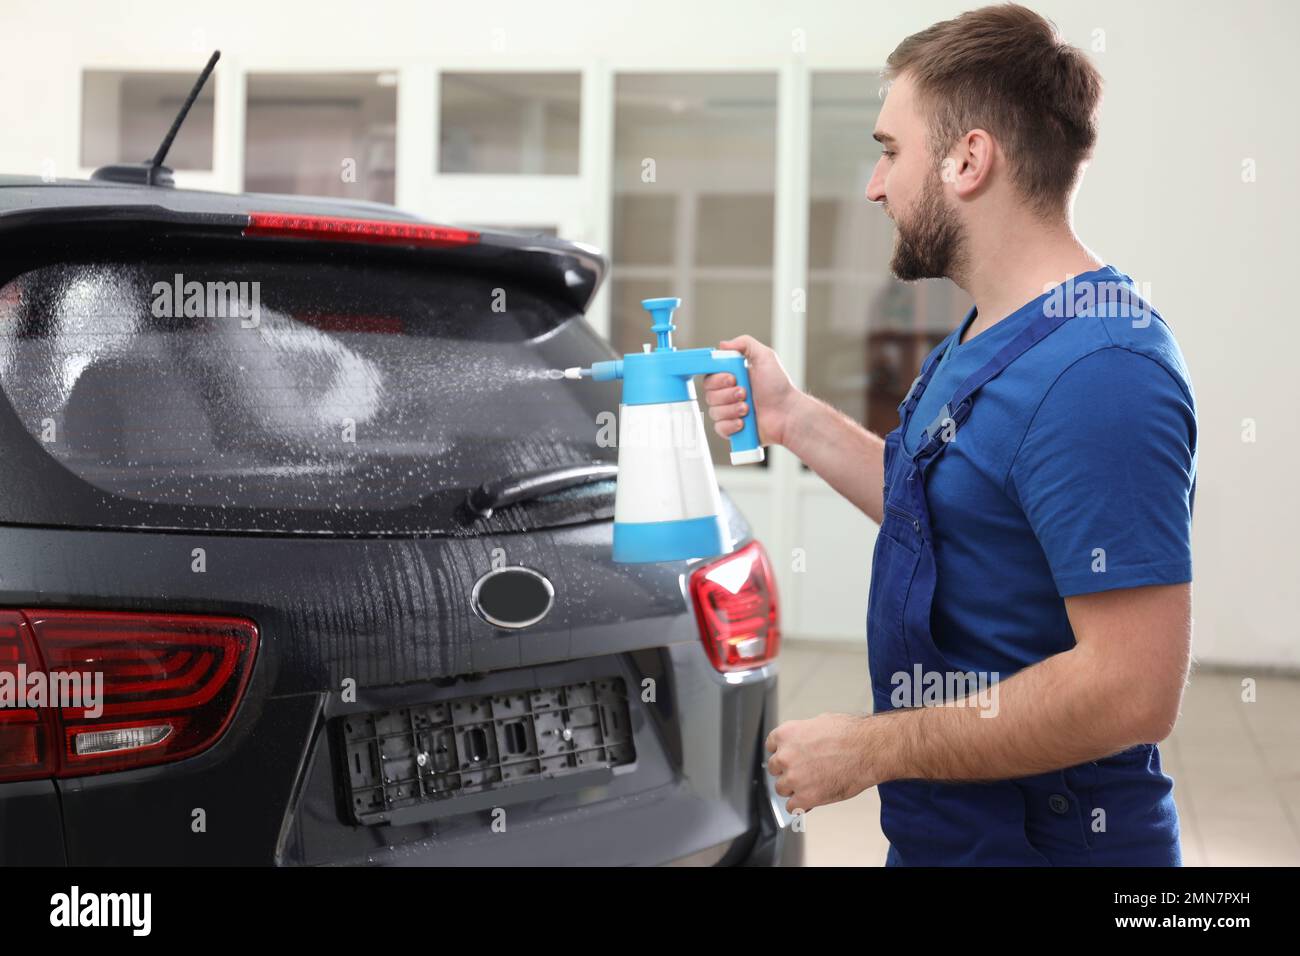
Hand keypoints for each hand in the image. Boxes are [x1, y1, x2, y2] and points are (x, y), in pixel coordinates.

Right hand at [702, 335, 802, 447]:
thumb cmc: (779, 388)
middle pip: (709, 395)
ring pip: (714, 412)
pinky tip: (743, 422)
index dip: (717, 379)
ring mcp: (730, 412)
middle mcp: (728, 395)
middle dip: (727, 394)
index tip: (732, 378)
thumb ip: (745, 343)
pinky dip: (730, 425)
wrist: (788, 413)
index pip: (709, 377)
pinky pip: (719, 428)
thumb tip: (723, 344)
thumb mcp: (765, 357)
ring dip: (731, 409)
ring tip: (748, 408)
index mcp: (732, 378)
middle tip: (744, 393)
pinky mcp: (732, 429)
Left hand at [765, 713, 888, 813]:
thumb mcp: (820, 723)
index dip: (782, 753)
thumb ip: (804, 735)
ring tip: (810, 785)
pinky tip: (809, 801)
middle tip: (803, 772)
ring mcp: (793, 778)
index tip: (788, 758)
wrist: (868, 750)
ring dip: (793, 789)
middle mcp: (785, 756)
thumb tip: (804, 742)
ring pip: (781, 789)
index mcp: (787, 734)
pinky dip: (800, 806)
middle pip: (774, 769)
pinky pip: (792, 807)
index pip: (771, 746)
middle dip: (787, 770)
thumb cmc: (851, 734)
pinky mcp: (805, 797)